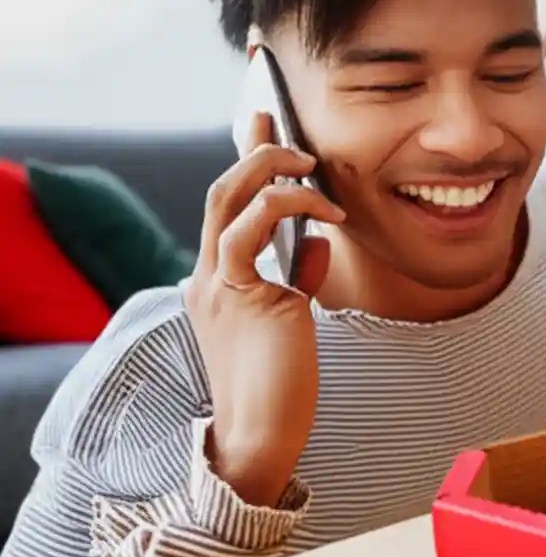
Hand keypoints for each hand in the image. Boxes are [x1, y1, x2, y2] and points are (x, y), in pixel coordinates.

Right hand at [183, 112, 345, 505]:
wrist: (263, 432)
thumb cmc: (281, 384)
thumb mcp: (292, 319)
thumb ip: (299, 277)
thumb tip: (320, 240)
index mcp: (217, 281)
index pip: (227, 208)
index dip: (244, 161)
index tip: (263, 123)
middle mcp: (208, 276)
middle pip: (220, 191)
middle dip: (253, 148)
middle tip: (286, 124)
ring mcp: (218, 284)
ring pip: (227, 198)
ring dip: (269, 170)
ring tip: (309, 165)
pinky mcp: (241, 294)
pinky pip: (250, 231)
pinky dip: (286, 208)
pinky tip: (326, 215)